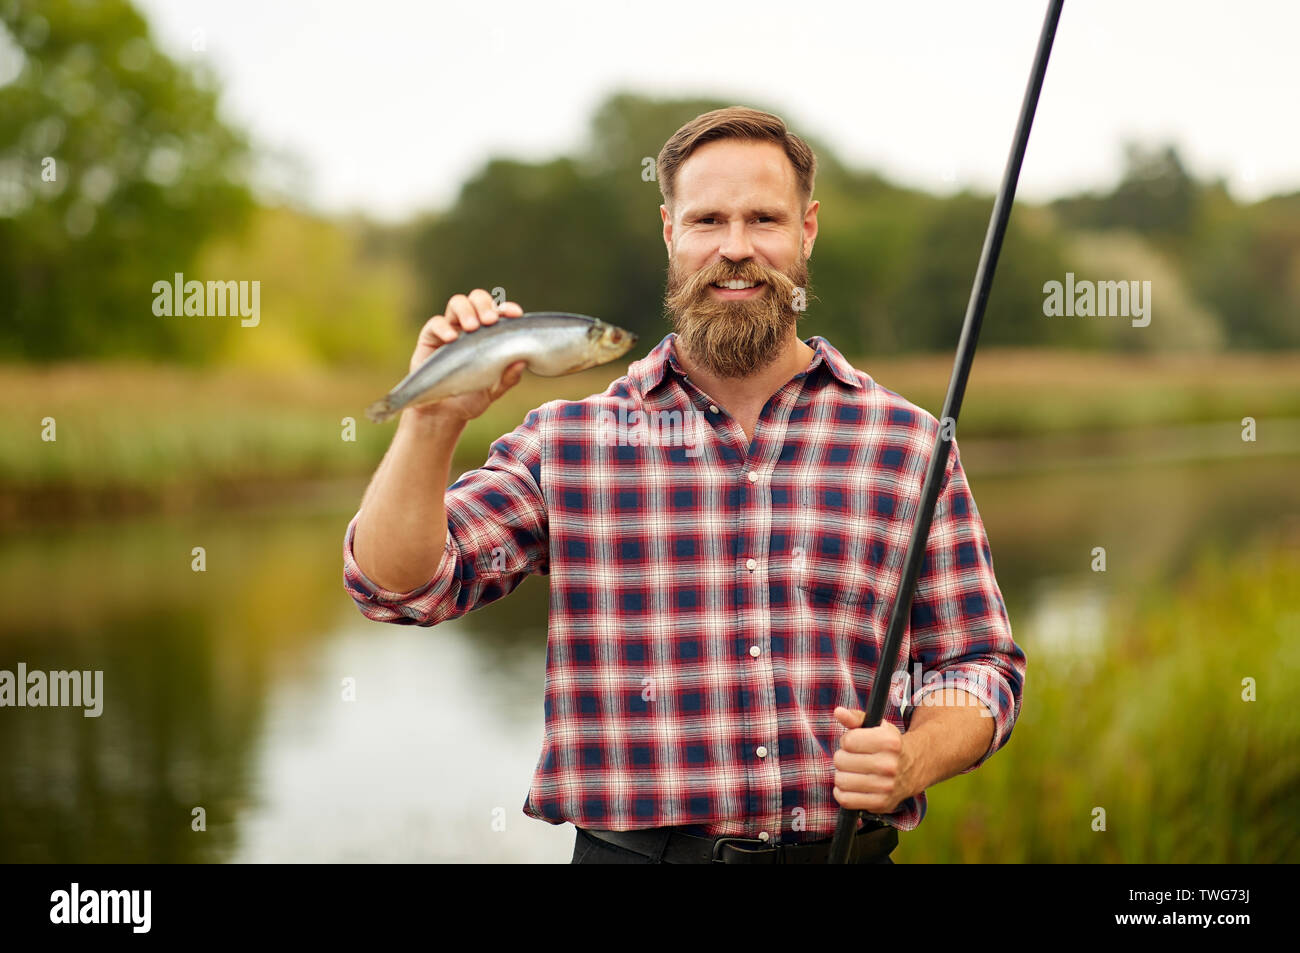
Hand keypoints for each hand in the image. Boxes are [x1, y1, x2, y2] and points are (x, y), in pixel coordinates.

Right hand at [405, 289, 526, 423]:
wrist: (444, 415)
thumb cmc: (471, 399)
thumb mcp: (494, 390)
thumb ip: (508, 377)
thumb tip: (523, 361)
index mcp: (489, 334)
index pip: (499, 312)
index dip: (507, 308)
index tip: (515, 314)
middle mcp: (470, 327)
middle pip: (477, 299)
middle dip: (485, 304)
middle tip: (489, 320)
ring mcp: (450, 329)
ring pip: (457, 303)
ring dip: (466, 310)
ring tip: (472, 327)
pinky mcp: (430, 338)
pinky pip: (435, 323)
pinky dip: (443, 327)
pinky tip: (451, 338)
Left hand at [831, 706, 914, 814]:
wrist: (915, 767)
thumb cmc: (888, 745)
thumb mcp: (877, 726)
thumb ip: (855, 718)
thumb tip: (838, 712)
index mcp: (889, 742)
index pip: (848, 741)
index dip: (847, 741)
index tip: (856, 743)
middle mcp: (889, 765)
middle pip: (841, 761)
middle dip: (843, 757)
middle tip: (854, 759)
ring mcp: (886, 786)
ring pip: (841, 781)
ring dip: (841, 775)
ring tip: (852, 772)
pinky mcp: (881, 803)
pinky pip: (846, 799)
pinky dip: (842, 792)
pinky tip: (850, 786)